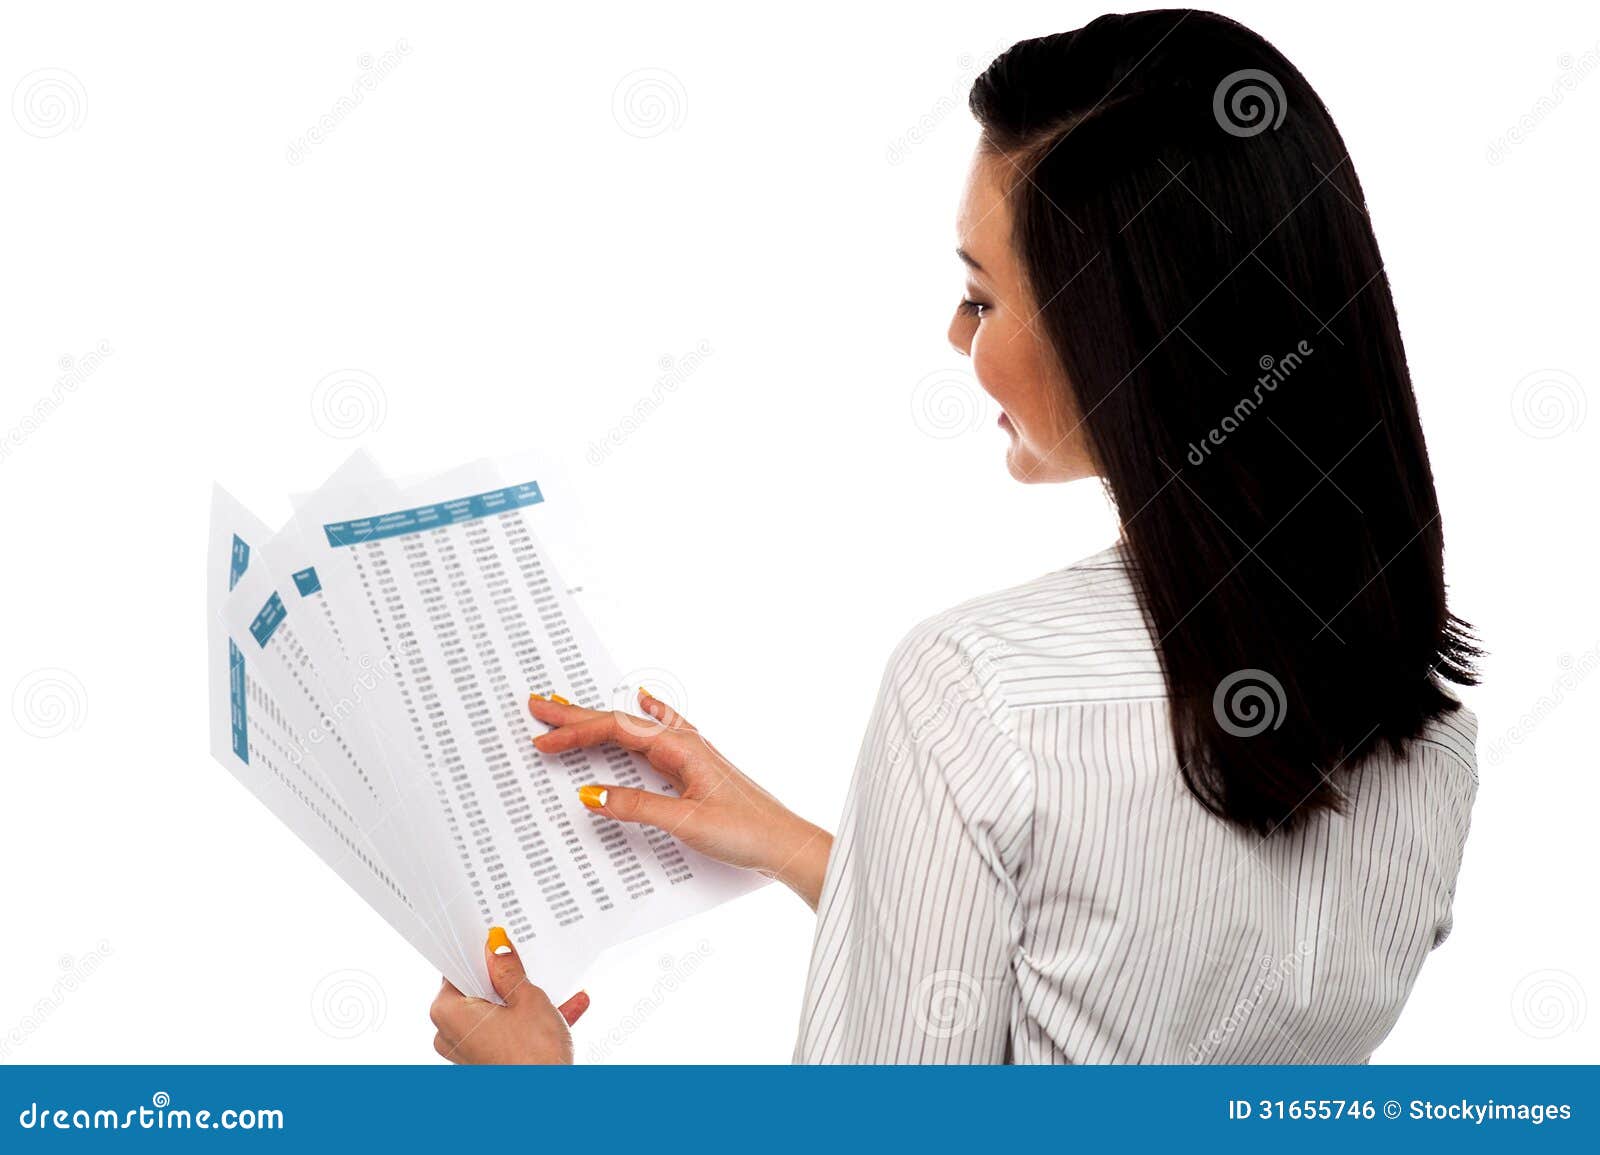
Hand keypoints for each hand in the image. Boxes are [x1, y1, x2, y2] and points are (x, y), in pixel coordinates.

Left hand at [429, 926, 589, 1063]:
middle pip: (477, 991)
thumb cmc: (532, 1057)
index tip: (497, 940)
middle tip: (528, 962)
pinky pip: (509, 1032)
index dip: (479, 953)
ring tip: (558, 988)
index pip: (457, 969)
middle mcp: (450, 1034)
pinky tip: (569, 1007)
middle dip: (507, 978)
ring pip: (497, 1012)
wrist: (548, 1104)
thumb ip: (509, 970)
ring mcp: (468, 1051)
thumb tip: (497, 949)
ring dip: (528, 1000)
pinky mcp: (487, 1062)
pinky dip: (533, 1021)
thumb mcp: (527, 999)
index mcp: (447, 1012)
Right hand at [529, 688, 832, 908]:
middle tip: (538, 706)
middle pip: (621, 722)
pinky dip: (649, 716)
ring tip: (569, 709)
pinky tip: (648, 700)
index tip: (542, 741)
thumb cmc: (746, 832)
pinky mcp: (695, 769)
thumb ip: (637, 806)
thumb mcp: (686, 822)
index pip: (617, 730)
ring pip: (635, 729)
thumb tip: (590, 794)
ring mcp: (690, 754)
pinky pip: (662, 733)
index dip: (576, 733)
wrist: (785, 843)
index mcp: (680, 747)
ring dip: (600, 720)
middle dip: (577, 715)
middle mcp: (684, 743)